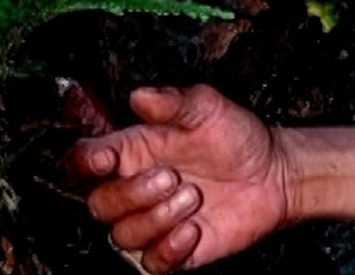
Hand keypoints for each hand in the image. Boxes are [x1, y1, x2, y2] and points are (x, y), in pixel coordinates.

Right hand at [69, 85, 290, 272]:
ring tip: (193, 198)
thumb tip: (140, 96)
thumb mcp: (207, 107)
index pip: (83, 159)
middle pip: (99, 204)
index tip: (104, 159)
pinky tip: (193, 229)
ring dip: (157, 219)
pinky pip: (150, 263)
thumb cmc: (235, 137)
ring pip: (123, 236)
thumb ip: (172, 101)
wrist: (272, 174)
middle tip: (171, 178)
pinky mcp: (172, 249)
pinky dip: (169, 249)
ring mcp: (153, 221)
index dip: (83, 162)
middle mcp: (135, 188)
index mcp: (132, 151)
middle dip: (132, 194)